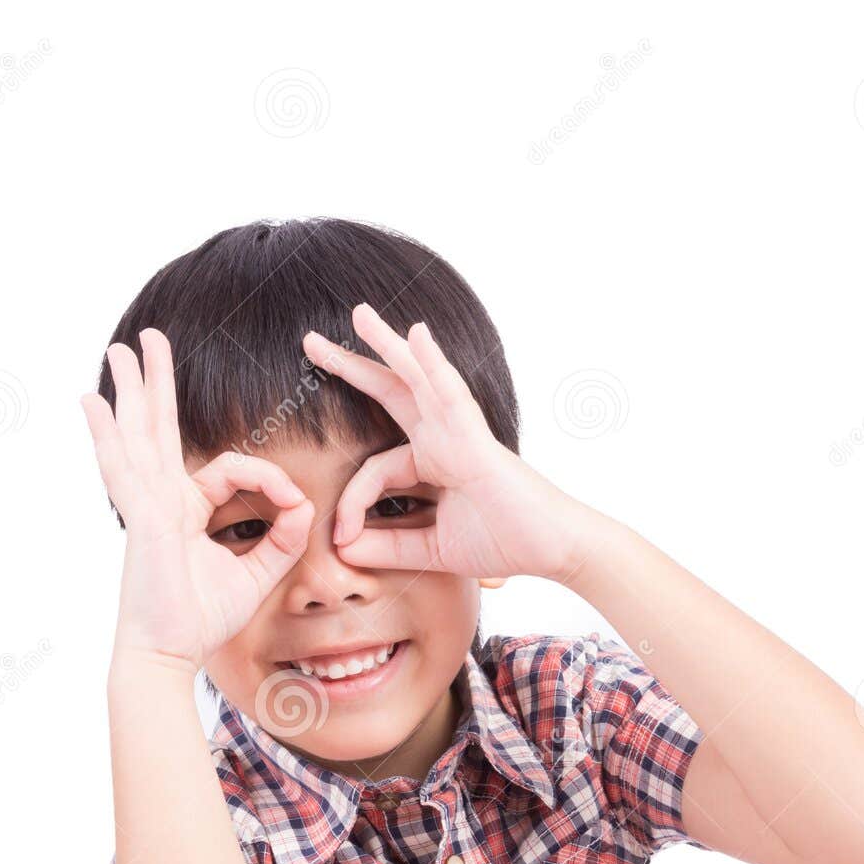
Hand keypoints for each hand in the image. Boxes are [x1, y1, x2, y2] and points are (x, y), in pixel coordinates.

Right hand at [80, 329, 314, 669]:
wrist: (169, 653)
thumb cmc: (201, 619)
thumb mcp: (255, 574)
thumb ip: (282, 539)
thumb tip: (305, 505)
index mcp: (185, 510)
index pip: (231, 469)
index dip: (270, 480)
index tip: (295, 504)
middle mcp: (161, 499)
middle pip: (158, 428)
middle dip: (156, 383)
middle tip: (148, 340)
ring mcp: (147, 505)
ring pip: (138, 434)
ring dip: (131, 389)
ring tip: (120, 348)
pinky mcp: (142, 517)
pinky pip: (124, 468)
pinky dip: (105, 433)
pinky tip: (91, 401)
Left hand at [301, 303, 586, 581]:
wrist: (553, 549)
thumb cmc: (504, 542)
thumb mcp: (431, 549)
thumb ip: (389, 547)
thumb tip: (343, 548)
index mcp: (432, 461)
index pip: (373, 471)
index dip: (350, 503)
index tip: (341, 537)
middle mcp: (443, 438)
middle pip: (390, 392)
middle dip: (351, 366)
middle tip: (310, 342)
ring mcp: (460, 433)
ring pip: (416, 380)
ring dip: (387, 345)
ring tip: (358, 314)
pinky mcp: (476, 440)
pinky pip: (450, 394)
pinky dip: (433, 364)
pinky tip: (417, 334)